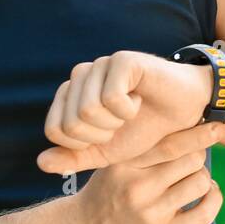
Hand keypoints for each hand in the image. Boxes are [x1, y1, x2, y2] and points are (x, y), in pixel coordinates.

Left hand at [37, 50, 214, 174]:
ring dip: (115, 123)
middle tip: (122, 123)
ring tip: (130, 111)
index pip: (54, 130)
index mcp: (70, 95)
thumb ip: (74, 158)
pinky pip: (110, 98)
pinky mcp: (121, 60)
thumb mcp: (105, 152)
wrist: (184, 114)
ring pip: (87, 110)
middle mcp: (80, 76)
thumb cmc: (145, 129)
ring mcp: (99, 65)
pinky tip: (139, 99)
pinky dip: (128, 110)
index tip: (107, 136)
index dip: (83, 144)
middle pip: (70, 123)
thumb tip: (40, 163)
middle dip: (101, 135)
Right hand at [65, 120, 224, 223]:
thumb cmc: (109, 188)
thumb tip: (190, 128)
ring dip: (204, 177)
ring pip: (200, 183)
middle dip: (199, 155)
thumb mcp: (116, 162)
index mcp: (126, 164)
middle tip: (193, 156)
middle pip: (191, 160)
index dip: (198, 134)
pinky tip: (208, 193)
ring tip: (195, 177)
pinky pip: (204, 213)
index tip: (216, 125)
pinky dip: (214, 198)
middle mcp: (138, 187)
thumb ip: (144, 148)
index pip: (170, 145)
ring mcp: (151, 213)